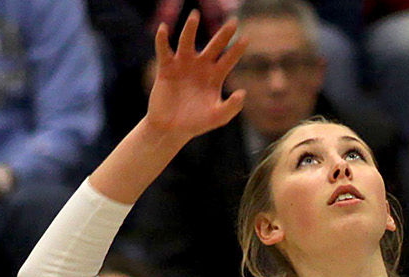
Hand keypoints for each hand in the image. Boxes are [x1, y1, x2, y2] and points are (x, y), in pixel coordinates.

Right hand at [140, 12, 247, 143]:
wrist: (171, 129)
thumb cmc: (196, 123)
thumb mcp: (217, 117)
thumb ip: (232, 107)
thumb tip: (242, 93)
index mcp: (215, 76)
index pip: (229, 59)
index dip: (237, 50)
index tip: (247, 38)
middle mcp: (200, 66)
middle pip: (214, 46)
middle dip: (223, 34)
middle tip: (233, 21)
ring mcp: (183, 65)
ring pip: (187, 42)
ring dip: (190, 29)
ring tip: (195, 15)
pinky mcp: (166, 68)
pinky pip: (164, 50)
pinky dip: (162, 39)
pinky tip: (163, 28)